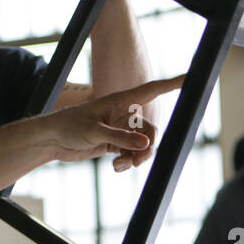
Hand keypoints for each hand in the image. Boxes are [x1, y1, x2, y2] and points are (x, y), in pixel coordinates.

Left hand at [44, 75, 184, 170]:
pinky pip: (132, 154)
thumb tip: (147, 145)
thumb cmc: (68, 126)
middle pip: (151, 130)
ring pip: (143, 145)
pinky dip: (128, 162)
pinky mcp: (116, 143)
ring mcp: (121, 129)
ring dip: (136, 158)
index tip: (191, 76)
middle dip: (147, 147)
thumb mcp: (94, 132)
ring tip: (121, 166)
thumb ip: (120, 139)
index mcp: (121, 101)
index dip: (173, 83)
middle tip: (136, 161)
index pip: (152, 90)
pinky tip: (115, 167)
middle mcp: (124, 113)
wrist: (52, 140)